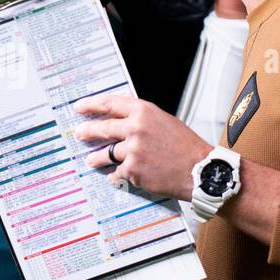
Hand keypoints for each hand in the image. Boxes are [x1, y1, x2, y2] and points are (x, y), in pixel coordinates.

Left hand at [74, 94, 210, 199]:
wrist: (200, 170)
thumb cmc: (186, 147)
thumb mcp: (164, 122)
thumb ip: (142, 119)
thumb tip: (122, 121)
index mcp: (144, 112)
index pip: (110, 103)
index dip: (91, 105)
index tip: (80, 107)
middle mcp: (136, 128)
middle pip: (102, 128)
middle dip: (87, 131)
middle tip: (79, 133)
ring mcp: (133, 150)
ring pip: (106, 153)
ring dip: (96, 158)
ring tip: (92, 160)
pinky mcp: (133, 170)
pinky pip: (117, 172)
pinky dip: (116, 175)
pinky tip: (117, 176)